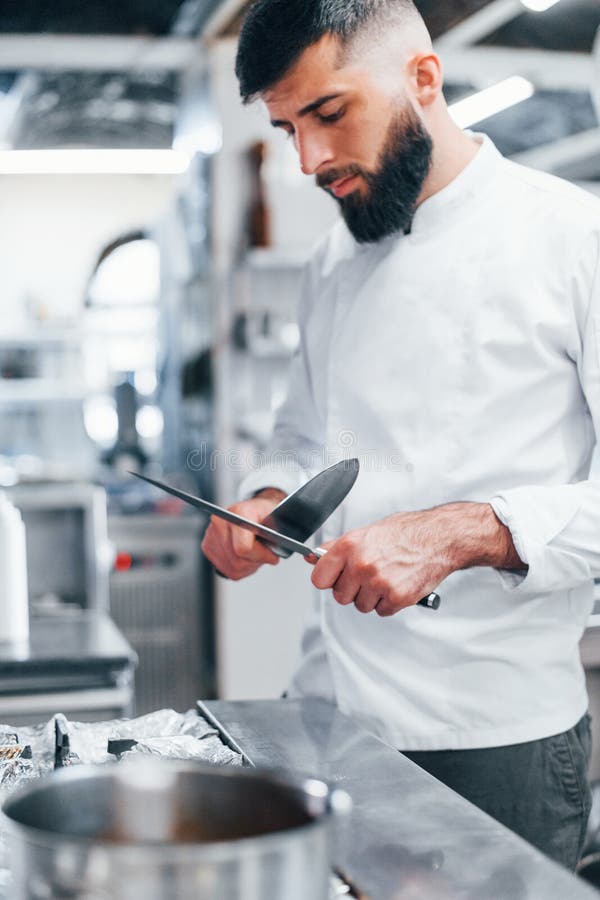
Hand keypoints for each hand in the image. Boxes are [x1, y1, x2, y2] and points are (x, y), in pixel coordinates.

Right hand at [201, 489, 285, 580]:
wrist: (255, 510)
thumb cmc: (265, 515)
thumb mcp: (278, 521)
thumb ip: (275, 538)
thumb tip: (272, 556)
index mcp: (238, 512)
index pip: (243, 548)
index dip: (261, 555)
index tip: (272, 555)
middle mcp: (220, 522)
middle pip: (238, 560)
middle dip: (256, 560)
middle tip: (265, 554)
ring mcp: (211, 534)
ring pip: (233, 567)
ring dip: (248, 565)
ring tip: (255, 553)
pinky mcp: (208, 546)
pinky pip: (227, 569)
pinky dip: (240, 567)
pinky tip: (245, 556)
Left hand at [310, 502, 521, 616]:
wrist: (438, 538)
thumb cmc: (405, 532)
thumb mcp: (366, 532)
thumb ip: (337, 547)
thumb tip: (312, 558)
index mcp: (350, 546)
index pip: (319, 578)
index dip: (328, 580)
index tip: (335, 578)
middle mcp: (361, 565)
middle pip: (340, 596)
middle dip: (353, 589)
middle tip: (369, 576)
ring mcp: (379, 583)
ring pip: (361, 606)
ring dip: (372, 597)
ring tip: (387, 577)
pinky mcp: (396, 598)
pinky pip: (382, 611)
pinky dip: (389, 602)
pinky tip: (398, 584)